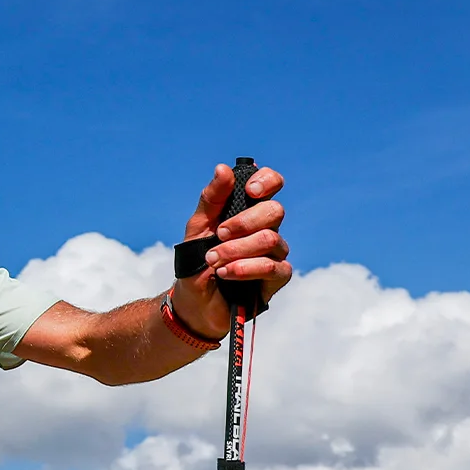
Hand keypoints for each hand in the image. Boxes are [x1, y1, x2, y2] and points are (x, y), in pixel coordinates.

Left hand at [169, 163, 291, 338]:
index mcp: (248, 211)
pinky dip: (247, 268)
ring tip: (214, 261)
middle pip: (274, 211)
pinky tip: (226, 274)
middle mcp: (266, 229)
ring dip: (237, 249)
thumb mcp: (197, 228)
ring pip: (271, 240)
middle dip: (243, 223)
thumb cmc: (197, 261)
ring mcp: (274, 254)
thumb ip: (211, 199)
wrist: (193, 301)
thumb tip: (223, 169)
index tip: (250, 190)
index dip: (267, 181)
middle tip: (218, 235)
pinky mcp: (276, 279)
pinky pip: (273, 267)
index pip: (271, 184)